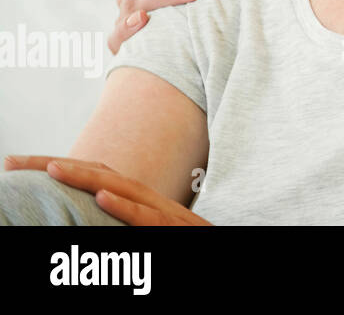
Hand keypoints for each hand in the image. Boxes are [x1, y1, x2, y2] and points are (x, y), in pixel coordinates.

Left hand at [3, 155, 212, 225]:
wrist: (243, 257)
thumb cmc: (195, 245)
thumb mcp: (157, 234)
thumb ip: (131, 224)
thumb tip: (94, 214)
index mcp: (146, 204)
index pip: (99, 177)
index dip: (61, 167)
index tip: (22, 166)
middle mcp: (155, 203)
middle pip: (103, 174)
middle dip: (55, 165)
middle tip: (13, 162)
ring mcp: (168, 217)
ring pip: (125, 189)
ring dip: (86, 177)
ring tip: (51, 169)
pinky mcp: (178, 232)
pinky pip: (149, 219)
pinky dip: (127, 207)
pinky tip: (103, 199)